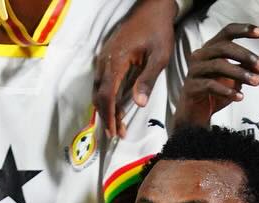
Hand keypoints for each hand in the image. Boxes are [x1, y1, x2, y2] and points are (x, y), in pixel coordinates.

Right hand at [92, 0, 176, 137]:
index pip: (106, 95)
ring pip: (99, 90)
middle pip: (99, 95)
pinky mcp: (107, 58)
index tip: (114, 132)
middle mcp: (104, 60)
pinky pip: (102, 82)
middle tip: (118, 134)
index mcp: (116, 60)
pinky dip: (107, 98)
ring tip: (118, 125)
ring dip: (107, 109)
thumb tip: (139, 104)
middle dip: (107, 117)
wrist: (152, 8)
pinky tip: (117, 107)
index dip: (109, 116)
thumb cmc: (158, 30)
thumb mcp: (159, 56)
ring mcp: (103, 58)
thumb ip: (148, 79)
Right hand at [174, 23, 258, 130]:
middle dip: (244, 55)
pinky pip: (210, 85)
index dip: (244, 30)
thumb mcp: (237, 79)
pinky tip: (239, 96)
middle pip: (223, 48)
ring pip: (218, 65)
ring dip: (239, 73)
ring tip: (255, 82)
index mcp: (211, 49)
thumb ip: (250, 69)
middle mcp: (200, 56)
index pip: (227, 32)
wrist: (195, 114)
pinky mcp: (191, 87)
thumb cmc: (214, 92)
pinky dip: (226, 91)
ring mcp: (194, 71)